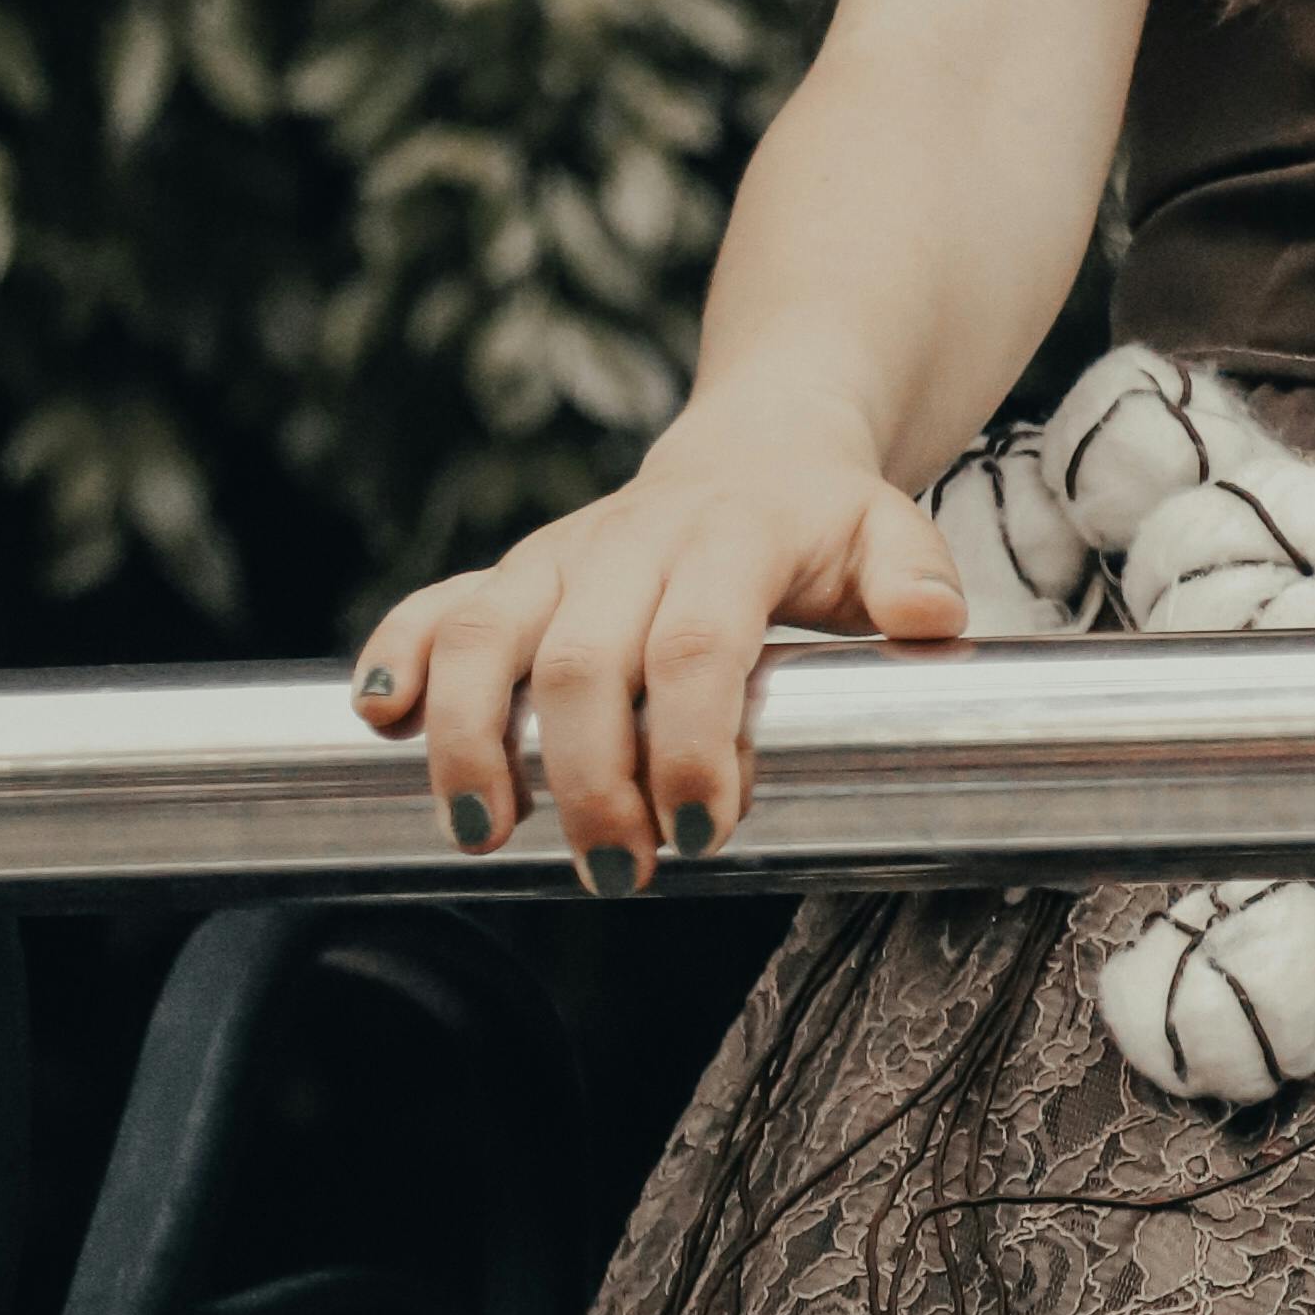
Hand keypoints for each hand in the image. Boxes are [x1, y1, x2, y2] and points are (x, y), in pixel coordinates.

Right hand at [349, 381, 968, 886]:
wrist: (760, 444)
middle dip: (586, 777)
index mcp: (733, 534)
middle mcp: (633, 538)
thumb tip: (933, 622)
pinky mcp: (510, 572)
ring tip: (486, 835)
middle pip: (581, 659)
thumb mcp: (890, 531)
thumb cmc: (824, 520)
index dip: (688, 738)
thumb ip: (915, 572)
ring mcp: (562, 554)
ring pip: (487, 633)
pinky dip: (397, 656)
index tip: (701, 831)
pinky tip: (382, 721)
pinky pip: (434, 606)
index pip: (696, 638)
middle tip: (618, 870)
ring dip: (473, 740)